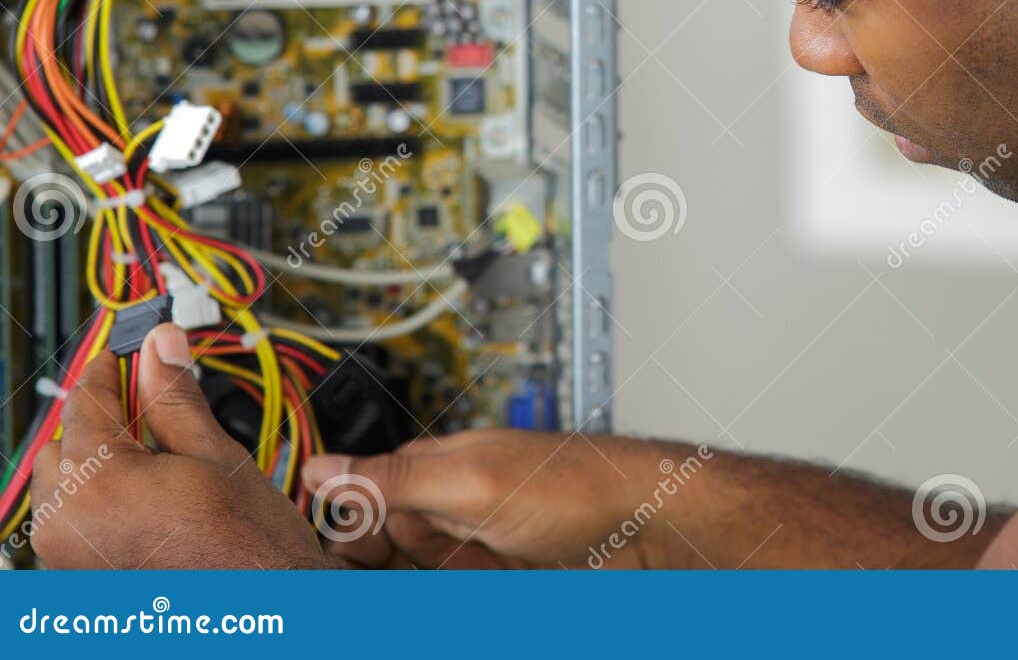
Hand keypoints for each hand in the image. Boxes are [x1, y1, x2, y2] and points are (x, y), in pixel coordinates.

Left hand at [29, 323, 323, 568]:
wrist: (263, 608)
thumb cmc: (248, 548)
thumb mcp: (216, 454)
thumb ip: (174, 397)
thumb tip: (162, 345)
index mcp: (97, 483)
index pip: (87, 402)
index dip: (114, 367)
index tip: (130, 349)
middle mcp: (66, 523)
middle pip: (65, 442)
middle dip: (105, 421)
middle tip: (157, 406)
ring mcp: (67, 556)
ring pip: (63, 483)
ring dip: (98, 462)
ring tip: (158, 459)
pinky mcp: (77, 577)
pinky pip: (71, 520)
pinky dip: (99, 499)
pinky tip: (148, 496)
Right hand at [300, 430, 643, 568]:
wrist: (649, 525)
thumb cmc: (577, 486)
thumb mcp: (472, 483)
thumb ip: (396, 480)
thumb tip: (324, 468)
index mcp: (438, 468)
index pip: (366, 500)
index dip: (343, 535)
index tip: (323, 568)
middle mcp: (454, 504)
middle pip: (385, 547)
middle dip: (366, 570)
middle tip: (349, 593)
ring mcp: (478, 544)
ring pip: (417, 574)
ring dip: (403, 582)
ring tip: (392, 586)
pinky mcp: (502, 578)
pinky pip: (454, 592)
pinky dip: (438, 591)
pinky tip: (447, 585)